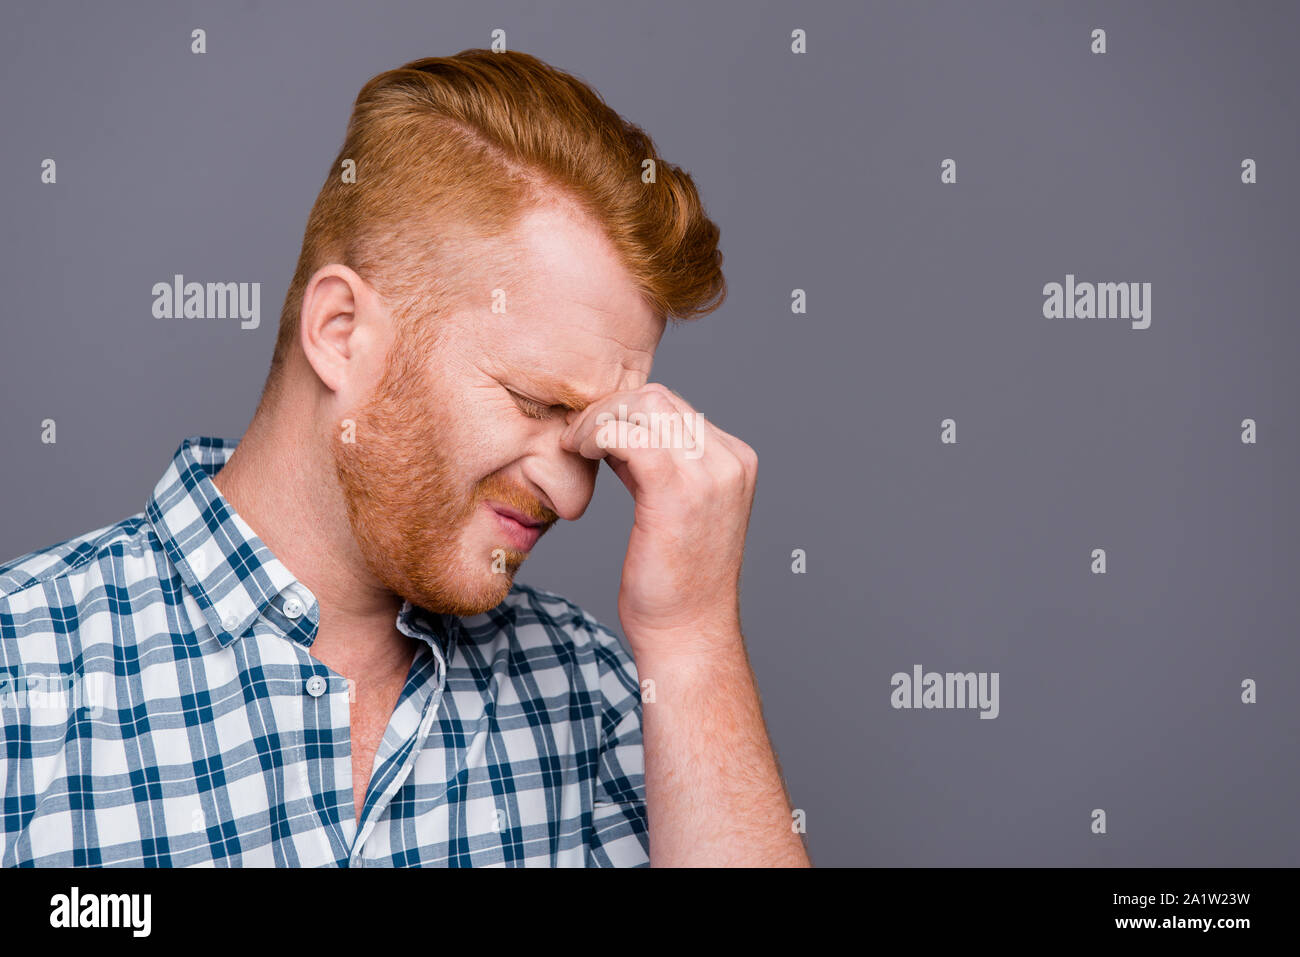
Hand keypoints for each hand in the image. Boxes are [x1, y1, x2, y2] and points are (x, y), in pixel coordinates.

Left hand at [558, 384, 756, 658]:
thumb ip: (656, 464)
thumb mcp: (673, 510)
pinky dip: (596, 435)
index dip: (626, 412)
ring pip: (642, 406)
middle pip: (658, 397)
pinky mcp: (676, 490)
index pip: (674, 404)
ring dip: (598, 421)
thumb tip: (619, 428)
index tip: (595, 437)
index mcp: (735, 461)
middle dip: (609, 410)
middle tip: (578, 439)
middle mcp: (729, 461)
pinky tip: (581, 454)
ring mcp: (708, 473)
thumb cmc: (675, 584)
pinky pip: (626, 433)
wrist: (687, 636)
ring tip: (577, 448)